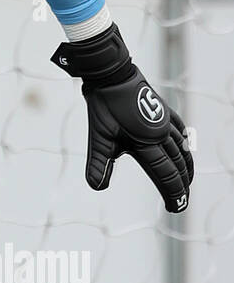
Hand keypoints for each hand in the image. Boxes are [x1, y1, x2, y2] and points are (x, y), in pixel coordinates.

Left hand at [52, 24, 192, 212]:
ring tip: (186, 181)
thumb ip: (98, 163)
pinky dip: (186, 144)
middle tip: (182, 201)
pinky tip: (186, 148)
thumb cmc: (103, 106)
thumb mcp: (98, 136)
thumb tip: (96, 187)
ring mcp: (165, 121)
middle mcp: (161, 133)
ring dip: (186, 167)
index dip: (172, 192)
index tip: (176, 207)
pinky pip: (181, 131)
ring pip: (182, 149)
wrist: (111, 74)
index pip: (165, 174)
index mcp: (147, 142)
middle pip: (177, 165)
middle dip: (181, 185)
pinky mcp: (164, 111)